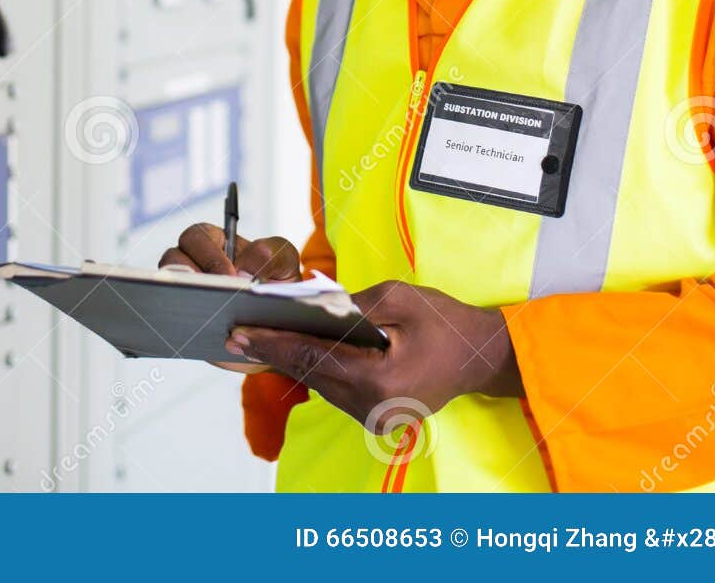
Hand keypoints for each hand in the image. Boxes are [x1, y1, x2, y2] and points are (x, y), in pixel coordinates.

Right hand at [158, 223, 300, 372]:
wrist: (277, 325)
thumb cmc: (277, 284)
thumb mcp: (284, 263)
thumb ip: (269, 255)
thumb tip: (242, 271)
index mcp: (217, 243)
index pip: (198, 236)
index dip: (209, 254)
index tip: (229, 277)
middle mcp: (195, 263)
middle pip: (173, 258)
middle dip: (192, 275)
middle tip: (217, 295)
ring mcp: (187, 291)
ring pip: (169, 287)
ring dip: (185, 298)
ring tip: (208, 314)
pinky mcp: (186, 318)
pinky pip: (173, 317)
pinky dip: (183, 322)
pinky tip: (205, 333)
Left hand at [222, 280, 521, 428]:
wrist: (480, 357)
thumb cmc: (444, 323)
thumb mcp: (401, 297)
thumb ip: (355, 302)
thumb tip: (313, 304)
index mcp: (378, 380)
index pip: (312, 358)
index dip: (272, 343)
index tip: (240, 333)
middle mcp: (372, 407)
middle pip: (310, 375)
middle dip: (273, 352)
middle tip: (235, 335)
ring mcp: (375, 416)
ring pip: (321, 385)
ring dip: (293, 362)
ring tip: (258, 340)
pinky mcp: (377, 415)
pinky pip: (337, 389)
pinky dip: (317, 369)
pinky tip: (296, 351)